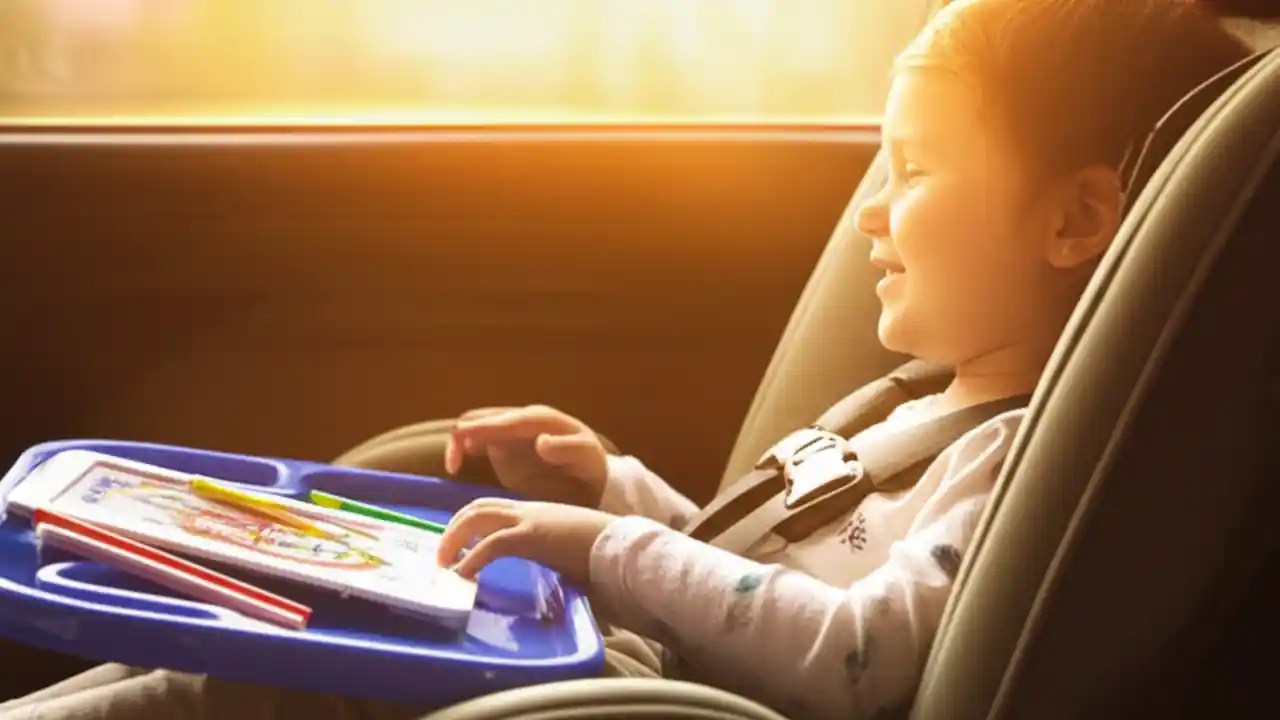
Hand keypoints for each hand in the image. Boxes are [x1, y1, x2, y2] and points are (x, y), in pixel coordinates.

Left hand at [437, 499, 614, 584]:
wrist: (626, 547)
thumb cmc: (606, 554)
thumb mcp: (570, 551)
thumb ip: (554, 558)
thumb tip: (552, 582)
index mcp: (539, 513)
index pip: (496, 507)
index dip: (471, 522)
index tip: (459, 544)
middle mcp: (531, 510)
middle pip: (479, 506)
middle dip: (455, 527)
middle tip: (443, 555)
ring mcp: (531, 520)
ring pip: (478, 517)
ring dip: (454, 539)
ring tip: (445, 565)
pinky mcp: (533, 536)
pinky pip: (491, 544)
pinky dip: (472, 559)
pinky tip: (464, 576)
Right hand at [445, 405, 608, 506]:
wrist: (593, 477)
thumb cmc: (590, 466)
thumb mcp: (586, 457)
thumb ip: (566, 449)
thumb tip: (541, 442)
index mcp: (537, 419)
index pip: (499, 420)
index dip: (477, 434)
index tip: (465, 458)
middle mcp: (519, 419)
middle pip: (479, 418)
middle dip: (462, 437)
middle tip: (454, 467)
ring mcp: (510, 433)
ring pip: (475, 428)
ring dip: (460, 443)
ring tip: (455, 468)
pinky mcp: (505, 447)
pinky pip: (478, 442)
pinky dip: (464, 450)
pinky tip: (459, 469)